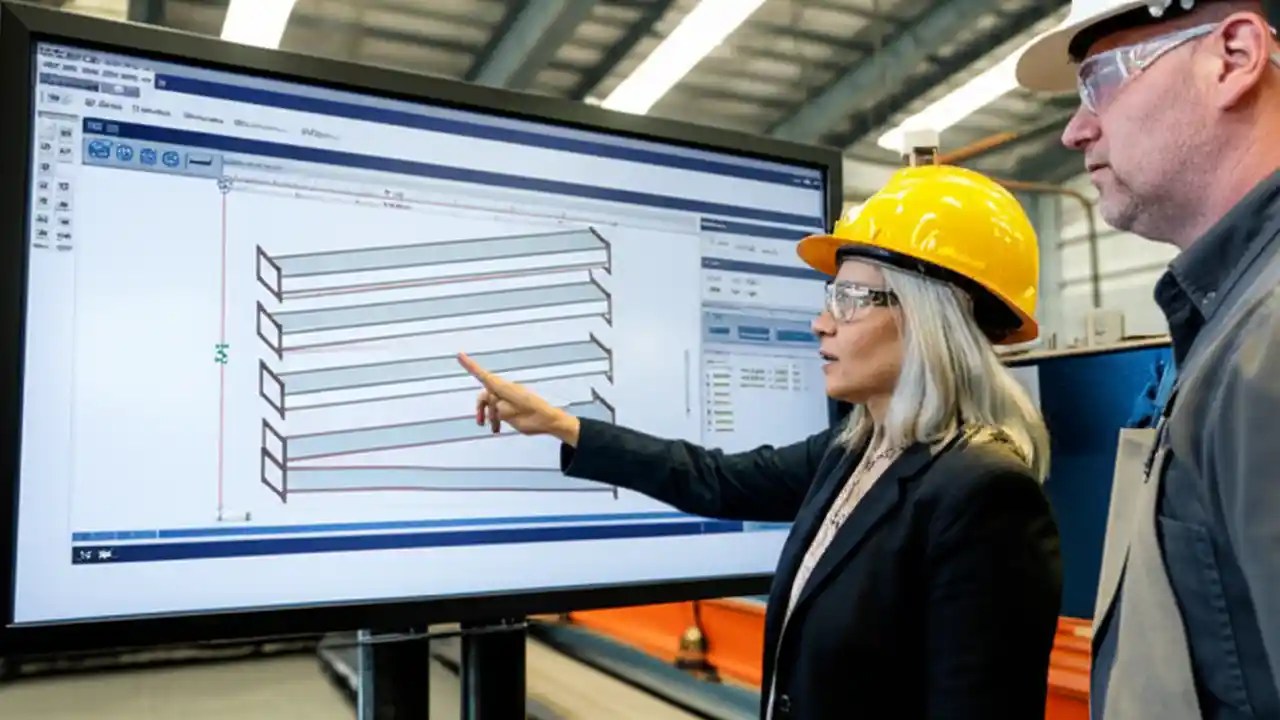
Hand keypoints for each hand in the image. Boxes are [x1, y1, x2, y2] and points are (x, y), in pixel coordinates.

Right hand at [456, 353, 581, 445]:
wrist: (549, 421)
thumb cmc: (531, 416)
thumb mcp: (509, 413)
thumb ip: (497, 406)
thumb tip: (494, 404)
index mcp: (504, 388)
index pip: (483, 375)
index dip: (470, 366)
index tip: (459, 355)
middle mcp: (505, 390)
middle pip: (485, 395)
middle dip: (481, 408)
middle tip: (481, 422)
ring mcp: (509, 398)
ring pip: (491, 404)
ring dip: (489, 416)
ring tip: (494, 429)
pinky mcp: (513, 406)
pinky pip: (499, 410)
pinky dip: (495, 418)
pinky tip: (497, 429)